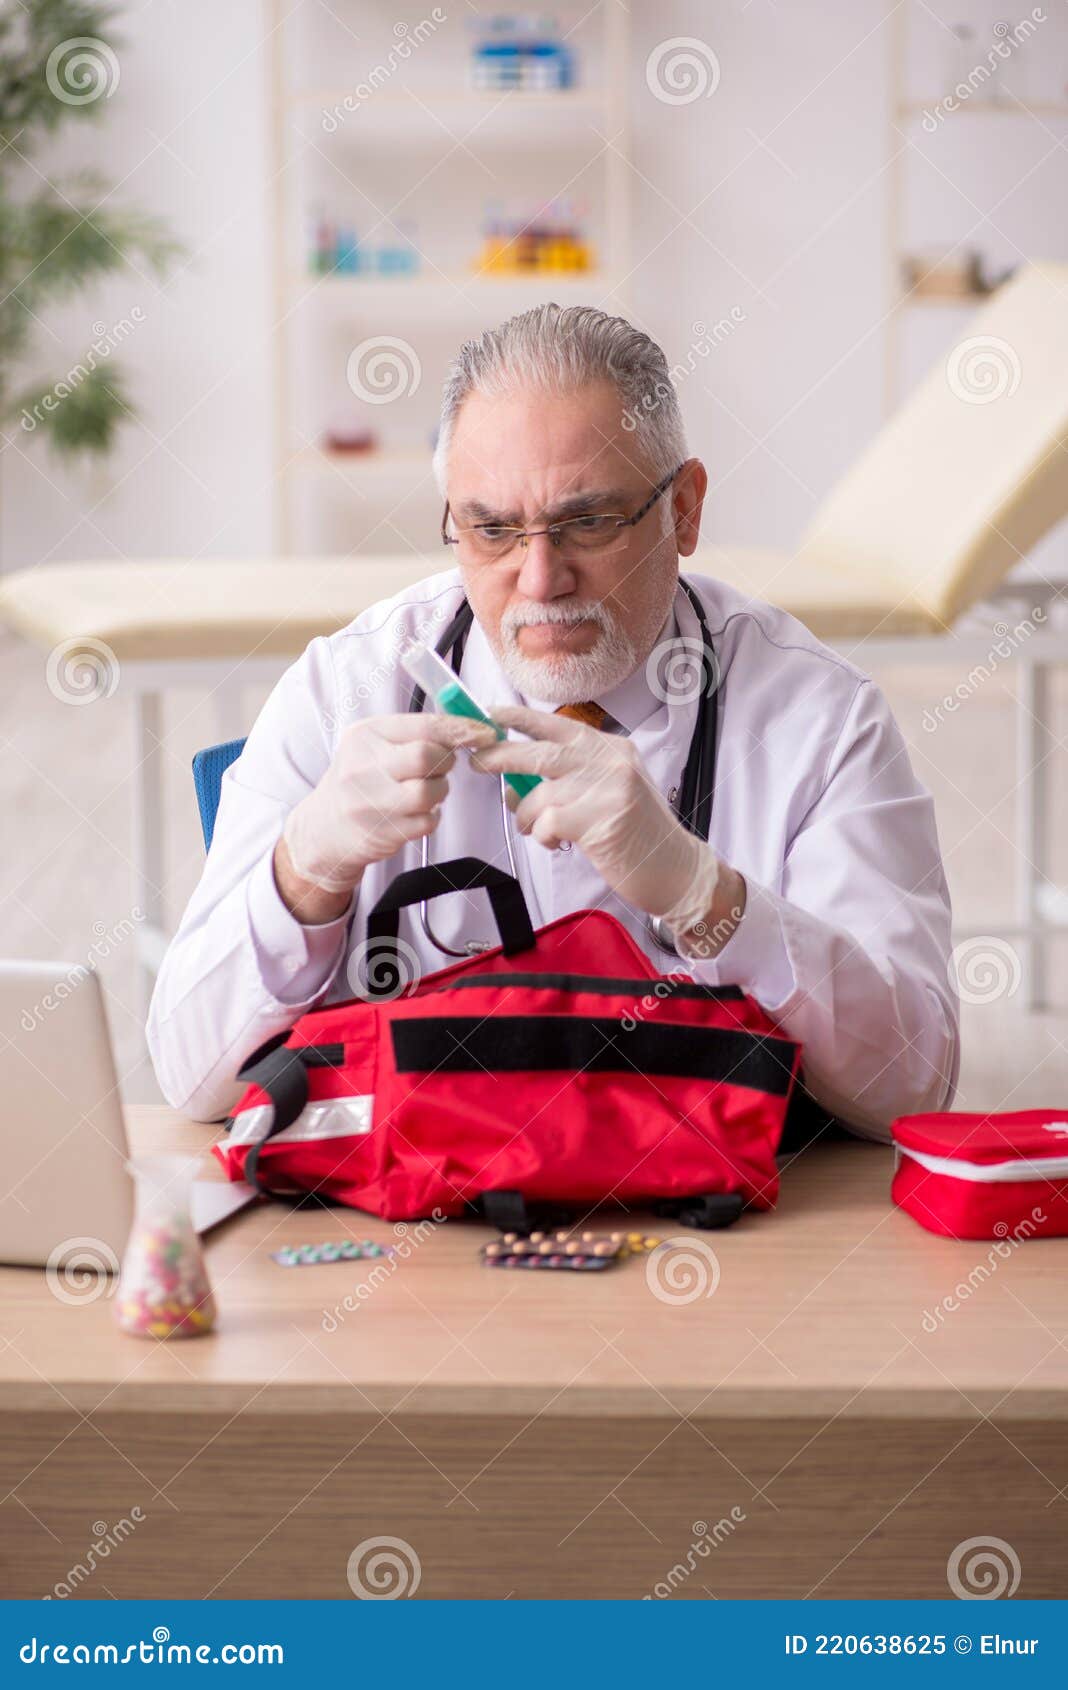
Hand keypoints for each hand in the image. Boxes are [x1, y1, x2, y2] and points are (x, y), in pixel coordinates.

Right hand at [279, 712, 496, 900]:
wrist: (325, 828)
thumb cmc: (360, 779)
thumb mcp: (375, 744)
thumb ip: (416, 733)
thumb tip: (470, 728)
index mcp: (365, 735)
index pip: (424, 725)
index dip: (461, 729)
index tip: (484, 733)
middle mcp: (362, 766)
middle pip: (426, 757)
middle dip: (445, 762)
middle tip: (440, 766)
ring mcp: (370, 802)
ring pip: (430, 791)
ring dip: (439, 790)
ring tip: (425, 789)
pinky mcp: (382, 833)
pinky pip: (428, 821)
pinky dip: (430, 816)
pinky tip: (415, 812)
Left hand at [472, 706, 744, 951]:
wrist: (676, 871)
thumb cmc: (637, 834)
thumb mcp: (609, 789)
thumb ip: (572, 776)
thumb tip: (515, 778)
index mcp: (611, 749)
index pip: (558, 724)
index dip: (520, 717)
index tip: (491, 714)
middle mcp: (610, 762)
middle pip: (540, 751)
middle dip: (501, 755)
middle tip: (477, 761)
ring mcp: (607, 789)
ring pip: (539, 794)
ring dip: (527, 815)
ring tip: (534, 828)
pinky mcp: (600, 820)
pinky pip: (548, 822)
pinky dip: (543, 835)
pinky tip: (557, 843)